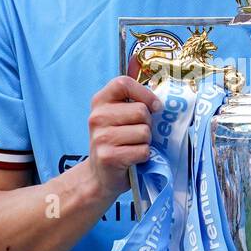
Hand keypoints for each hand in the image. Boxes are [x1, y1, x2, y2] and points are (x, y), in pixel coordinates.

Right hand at [85, 76, 162, 199]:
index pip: (123, 83)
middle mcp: (97, 117)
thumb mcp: (118, 115)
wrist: (100, 176)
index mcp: (100, 101)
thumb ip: (132, 98)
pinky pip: (142, 151)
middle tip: (137, 134)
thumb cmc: (116, 141)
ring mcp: (101, 137)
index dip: (144, 93)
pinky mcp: (109, 157)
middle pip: (140, 111)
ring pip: (144, 132)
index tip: (154, 106)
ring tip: (133, 146)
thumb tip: (147, 75)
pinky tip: (133, 159)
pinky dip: (144, 156)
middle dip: (148, 124)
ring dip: (146, 142)